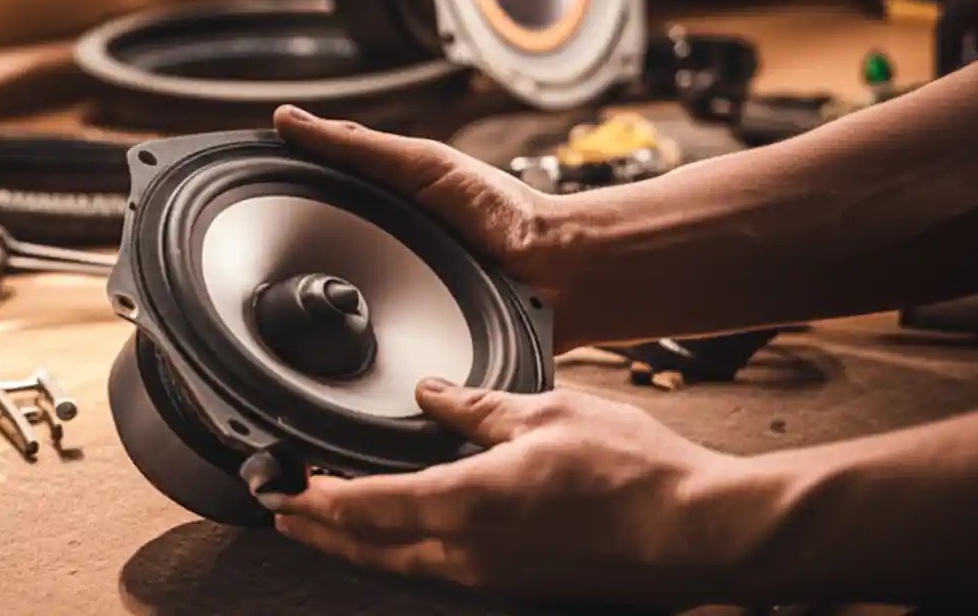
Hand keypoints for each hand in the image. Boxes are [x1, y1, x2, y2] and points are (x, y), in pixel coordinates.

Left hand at [271, 379, 763, 606]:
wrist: (697, 532)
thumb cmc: (634, 474)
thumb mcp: (547, 414)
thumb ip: (477, 406)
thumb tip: (433, 394)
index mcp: (469, 505)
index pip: (366, 505)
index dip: (314, 497)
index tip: (280, 484)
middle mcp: (469, 551)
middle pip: (369, 547)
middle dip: (319, 528)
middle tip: (281, 510)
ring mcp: (492, 576)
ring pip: (399, 565)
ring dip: (355, 543)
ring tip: (324, 524)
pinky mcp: (515, 583)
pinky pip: (436, 571)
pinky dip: (399, 552)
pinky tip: (401, 536)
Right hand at [274, 106, 579, 346]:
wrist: (553, 275)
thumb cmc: (503, 215)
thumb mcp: (422, 166)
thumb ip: (357, 146)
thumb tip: (289, 120)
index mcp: (382, 207)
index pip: (314, 204)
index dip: (281, 205)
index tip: (241, 201)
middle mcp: (383, 253)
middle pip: (317, 256)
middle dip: (292, 260)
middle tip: (260, 262)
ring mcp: (393, 296)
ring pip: (333, 302)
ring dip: (314, 305)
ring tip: (285, 301)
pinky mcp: (405, 338)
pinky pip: (364, 340)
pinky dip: (346, 337)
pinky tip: (324, 336)